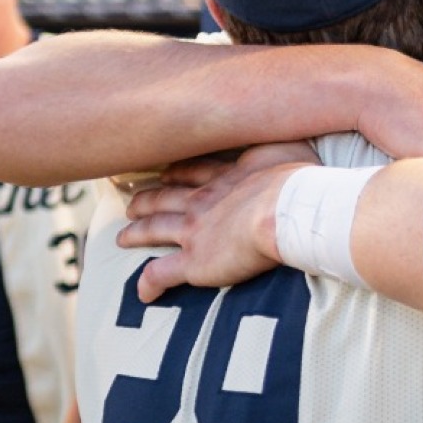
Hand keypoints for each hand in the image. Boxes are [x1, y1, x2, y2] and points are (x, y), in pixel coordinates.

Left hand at [118, 143, 317, 301]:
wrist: (288, 207)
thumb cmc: (299, 179)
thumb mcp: (292, 149)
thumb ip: (286, 147)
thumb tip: (299, 129)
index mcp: (225, 176)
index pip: (193, 171)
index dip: (178, 173)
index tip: (166, 173)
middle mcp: (202, 201)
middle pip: (165, 197)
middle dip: (148, 200)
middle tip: (132, 204)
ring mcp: (193, 231)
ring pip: (154, 230)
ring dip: (137, 233)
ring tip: (123, 237)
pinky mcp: (194, 262)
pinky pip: (162, 274)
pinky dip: (149, 283)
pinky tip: (143, 293)